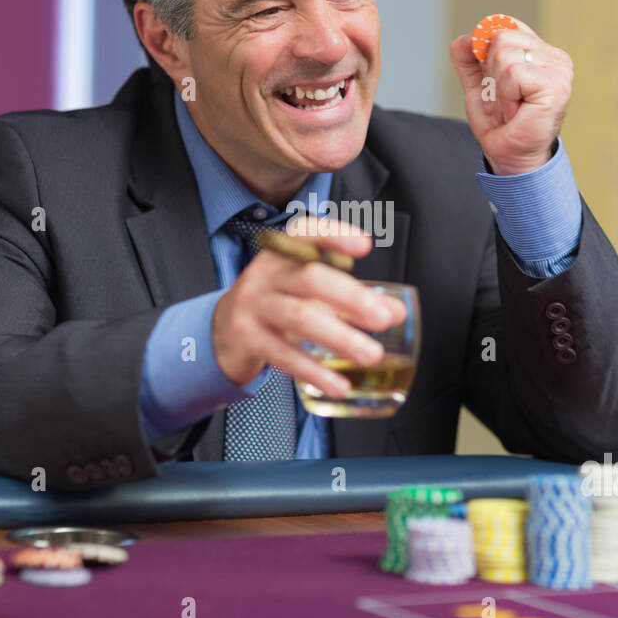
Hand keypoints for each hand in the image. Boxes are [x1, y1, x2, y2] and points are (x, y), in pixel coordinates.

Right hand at [211, 216, 407, 397]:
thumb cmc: (275, 304)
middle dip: (350, 297)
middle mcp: (265, 275)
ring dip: (340, 337)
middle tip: (383, 318)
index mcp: (282, 255)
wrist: (222, 331)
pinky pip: (284, 355)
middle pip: (309, 279)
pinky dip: (315, 371)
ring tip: (372, 354)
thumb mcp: (310, 295)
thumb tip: (396, 312)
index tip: (363, 245)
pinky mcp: (246, 339)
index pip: (305, 234)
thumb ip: (352, 299)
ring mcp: (253, 307)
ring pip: (299, 318)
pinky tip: (339, 384)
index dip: (333, 235)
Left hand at [449, 17, 572, 175]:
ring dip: (498, 89)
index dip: (486, 53)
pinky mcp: (555, 85)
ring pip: (505, 54)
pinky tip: (516, 112)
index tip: (493, 82)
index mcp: (540, 51)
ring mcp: (558, 69)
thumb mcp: (477, 86)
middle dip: (490, 73)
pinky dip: (506, 97)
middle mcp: (554, 57)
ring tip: (510, 108)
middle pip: (501, 37)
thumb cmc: (500, 125)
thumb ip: (469, 60)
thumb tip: (466, 37)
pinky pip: (514, 73)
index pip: (503, 27)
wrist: (509, 156)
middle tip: (503, 99)